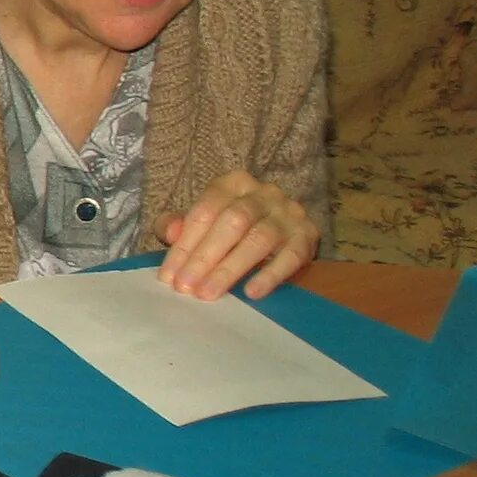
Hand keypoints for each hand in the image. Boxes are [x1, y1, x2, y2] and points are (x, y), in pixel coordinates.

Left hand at [156, 170, 316, 298]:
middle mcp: (264, 193)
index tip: (169, 277)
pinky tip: (252, 292)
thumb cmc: (229, 227)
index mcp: (233, 184)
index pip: (205, 211)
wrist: (280, 228)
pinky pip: (291, 256)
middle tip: (187, 287)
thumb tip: (170, 232)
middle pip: (232, 222)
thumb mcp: (201, 221)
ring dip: (231, 268)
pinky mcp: (308, 234)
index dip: (184, 245)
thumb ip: (178, 224)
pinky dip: (270, 274)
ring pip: (259, 239)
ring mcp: (289, 212)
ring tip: (209, 293)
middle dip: (205, 257)